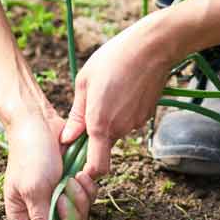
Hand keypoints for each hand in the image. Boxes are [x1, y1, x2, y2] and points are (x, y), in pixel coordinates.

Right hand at [4, 108, 98, 219]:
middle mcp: (40, 210)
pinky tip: (81, 173)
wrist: (39, 123)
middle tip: (63, 195)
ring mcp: (58, 198)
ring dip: (80, 199)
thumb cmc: (29, 156)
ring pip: (79, 216)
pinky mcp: (72, 186)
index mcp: (22, 215)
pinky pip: (88, 199)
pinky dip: (87, 188)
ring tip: (72, 179)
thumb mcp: (33, 190)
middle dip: (69, 216)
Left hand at [61, 12, 178, 178]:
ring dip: (109, 120)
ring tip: (108, 91)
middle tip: (90, 107)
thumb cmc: (114, 59)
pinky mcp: (146, 116)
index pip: (97, 167)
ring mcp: (135, 123)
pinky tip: (122, 90)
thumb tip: (67, 139)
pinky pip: (128, 121)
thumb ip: (76, 115)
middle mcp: (120, 129)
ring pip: (116, 131)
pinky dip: (122, 112)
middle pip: (103, 146)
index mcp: (100, 124)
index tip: (79, 165)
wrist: (152, 47)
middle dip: (95, 135)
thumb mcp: (84, 82)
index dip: (88, 172)